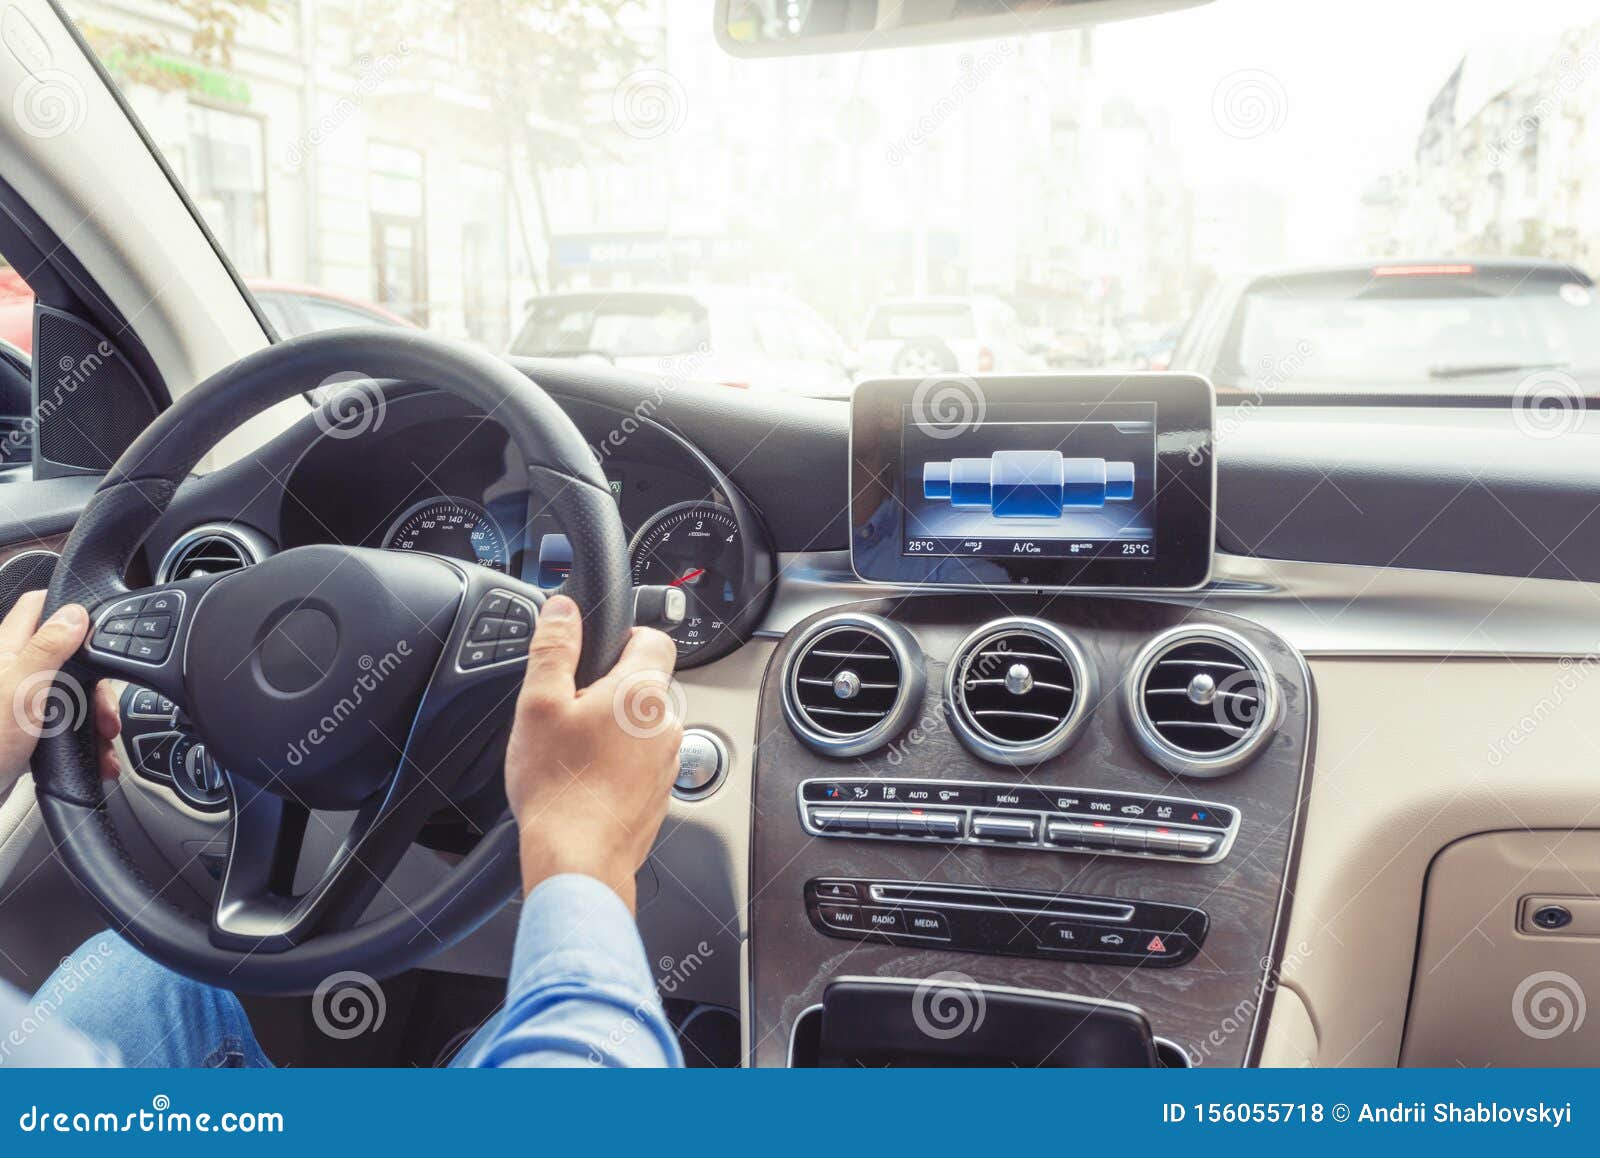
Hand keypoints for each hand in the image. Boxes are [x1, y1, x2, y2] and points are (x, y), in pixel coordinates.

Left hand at [0, 592, 89, 794]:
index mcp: (7, 650)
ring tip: (105, 735)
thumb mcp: (21, 689)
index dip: (70, 608)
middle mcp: (13, 671)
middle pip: (67, 653)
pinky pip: (65, 724)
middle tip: (104, 704)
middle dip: (95, 678)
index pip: (38, 606)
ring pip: (71, 692)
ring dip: (95, 713)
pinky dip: (85, 736)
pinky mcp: (25, 730)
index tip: (99, 629)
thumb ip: (47, 648)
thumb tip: (74, 612)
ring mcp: (19, 702)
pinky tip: (95, 753)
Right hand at [504, 595, 682, 910]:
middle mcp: (666, 724)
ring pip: (642, 728)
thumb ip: (554, 648)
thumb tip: (563, 609)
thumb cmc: (558, 786)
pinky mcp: (659, 794)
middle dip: (611, 690)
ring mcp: (666, 762)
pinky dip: (619, 765)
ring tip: (575, 751)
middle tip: (570, 710)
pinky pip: (641, 764)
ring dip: (615, 730)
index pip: (655, 638)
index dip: (626, 635)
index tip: (600, 649)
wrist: (577, 859)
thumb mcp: (540, 704)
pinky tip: (586, 780)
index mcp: (641, 692)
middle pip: (645, 686)